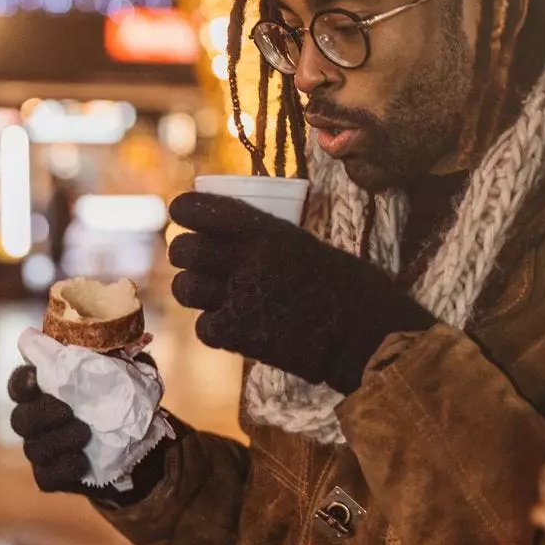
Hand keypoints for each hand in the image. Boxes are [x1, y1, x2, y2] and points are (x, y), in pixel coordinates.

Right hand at [7, 362, 164, 504]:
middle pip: (20, 418)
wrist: (140, 445)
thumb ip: (118, 356)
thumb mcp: (128, 373)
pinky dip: (62, 468)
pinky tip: (81, 462)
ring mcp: (42, 448)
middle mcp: (36, 418)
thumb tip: (118, 334)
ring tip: (84, 434)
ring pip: (33, 447)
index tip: (35, 378)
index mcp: (45, 388)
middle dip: (40, 414)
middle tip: (66, 411)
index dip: (21, 381)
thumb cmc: (124, 399)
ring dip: (56, 440)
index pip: (20, 383)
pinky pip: (46, 475)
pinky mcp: (52, 474)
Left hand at [167, 192, 435, 393]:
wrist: (366, 334)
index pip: (202, 210)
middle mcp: (247, 260)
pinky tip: (229, 327)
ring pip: (185, 288)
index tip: (179, 214)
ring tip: (206, 293)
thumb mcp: (308, 247)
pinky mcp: (240, 334)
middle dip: (182, 255)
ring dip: (191, 290)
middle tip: (191, 261)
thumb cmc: (349, 288)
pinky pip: (203, 327)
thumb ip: (269, 244)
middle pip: (184, 250)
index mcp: (266, 231)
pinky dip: (212, 327)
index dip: (183, 210)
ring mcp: (240, 297)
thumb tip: (237, 241)